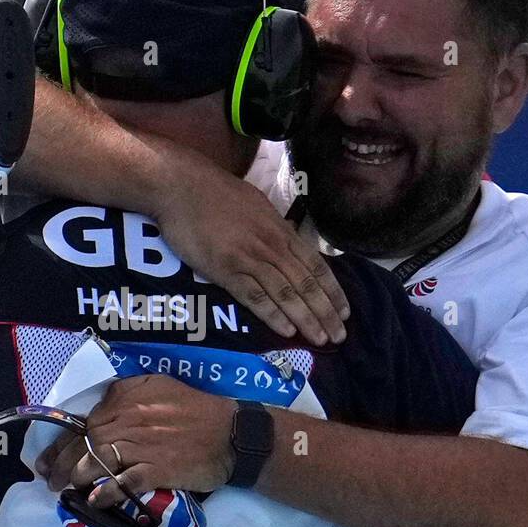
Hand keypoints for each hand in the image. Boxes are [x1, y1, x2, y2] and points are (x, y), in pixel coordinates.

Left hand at [35, 375, 236, 508]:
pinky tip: (94, 501)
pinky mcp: (155, 469)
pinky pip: (123, 482)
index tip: (48, 457)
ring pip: (96, 460)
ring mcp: (141, 445)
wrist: (232, 434)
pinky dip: (106, 492)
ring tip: (64, 491)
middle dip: (60, 463)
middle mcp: (129, 420)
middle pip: (84, 442)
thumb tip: (102, 403)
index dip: (61, 441)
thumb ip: (128, 391)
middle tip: (48, 479)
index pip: (83, 421)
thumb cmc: (197, 410)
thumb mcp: (160, 386)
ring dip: (76, 477)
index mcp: (126, 399)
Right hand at [153, 160, 348, 346]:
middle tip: (339, 336)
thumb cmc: (217, 194)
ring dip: (306, 319)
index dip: (332, 291)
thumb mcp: (257, 206)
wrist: (183, 187)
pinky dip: (272, 315)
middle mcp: (271, 247)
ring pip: (285, 293)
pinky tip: (286, 331)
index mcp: (280, 232)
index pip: (316, 266)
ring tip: (320, 339)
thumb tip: (288, 242)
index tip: (344, 312)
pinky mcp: (225, 269)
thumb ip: (274, 228)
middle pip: (305, 284)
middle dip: (325, 312)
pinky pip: (253, 296)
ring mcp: (249, 258)